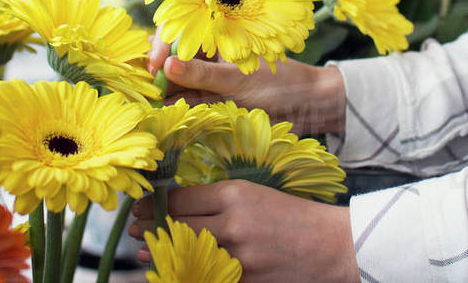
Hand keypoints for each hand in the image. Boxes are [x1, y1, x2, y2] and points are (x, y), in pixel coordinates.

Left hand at [129, 181, 359, 282]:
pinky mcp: (246, 281)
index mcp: (236, 194)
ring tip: (145, 253)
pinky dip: (188, 275)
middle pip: (176, 226)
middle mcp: (233, 223)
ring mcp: (238, 256)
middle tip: (134, 229)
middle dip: (150, 228)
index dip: (154, 203)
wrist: (332, 245)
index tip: (141, 205)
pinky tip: (176, 271)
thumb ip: (220, 199)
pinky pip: (206, 278)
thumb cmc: (294, 216)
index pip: (179, 198)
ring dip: (162, 254)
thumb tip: (178, 205)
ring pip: (186, 255)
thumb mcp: (257, 195)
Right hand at [148, 38, 345, 135]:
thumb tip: (166, 65)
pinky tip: (159, 113)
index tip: (154, 67)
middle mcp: (207, 52)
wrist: (309, 107)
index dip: (161, 46)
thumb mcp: (238, 79)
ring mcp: (207, 75)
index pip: (177, 31)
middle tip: (142, 90)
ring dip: (160, 91)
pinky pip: (183, 99)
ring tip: (146, 104)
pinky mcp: (209, 98)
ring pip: (173, 80)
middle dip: (153, 70)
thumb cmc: (279, 84)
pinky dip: (171, 105)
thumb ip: (202, 74)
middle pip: (170, 55)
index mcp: (216, 33)